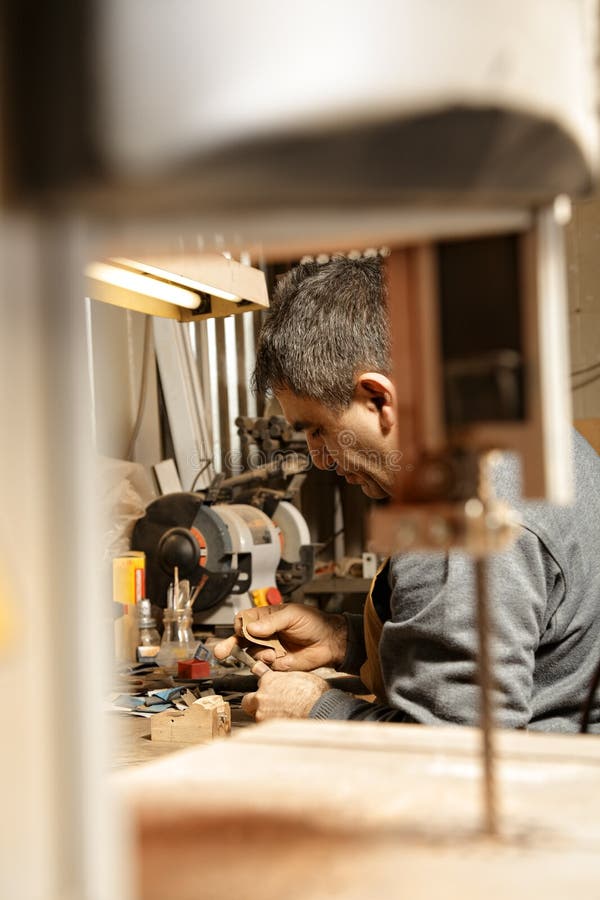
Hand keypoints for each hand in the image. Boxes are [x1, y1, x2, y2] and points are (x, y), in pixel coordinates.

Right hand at [213, 603, 347, 670]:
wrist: (330, 642)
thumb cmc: (313, 623)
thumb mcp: (292, 615)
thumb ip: (271, 622)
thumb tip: (251, 628)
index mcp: (265, 618)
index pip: (244, 621)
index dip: (240, 627)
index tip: (242, 631)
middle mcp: (264, 634)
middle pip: (240, 640)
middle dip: (229, 646)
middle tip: (220, 652)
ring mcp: (269, 649)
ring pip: (251, 654)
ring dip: (258, 654)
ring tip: (273, 653)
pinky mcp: (276, 664)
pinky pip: (263, 666)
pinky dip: (267, 664)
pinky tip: (277, 659)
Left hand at [242, 661, 328, 720]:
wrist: (318, 710)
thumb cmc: (314, 694)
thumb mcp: (300, 676)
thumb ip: (286, 678)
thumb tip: (287, 680)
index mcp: (270, 680)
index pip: (257, 673)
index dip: (261, 681)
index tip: (262, 683)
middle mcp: (262, 695)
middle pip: (248, 700)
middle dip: (254, 703)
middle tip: (266, 705)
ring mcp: (262, 713)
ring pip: (255, 715)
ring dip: (264, 716)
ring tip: (280, 717)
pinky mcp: (266, 727)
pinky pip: (263, 727)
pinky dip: (270, 726)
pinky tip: (282, 724)